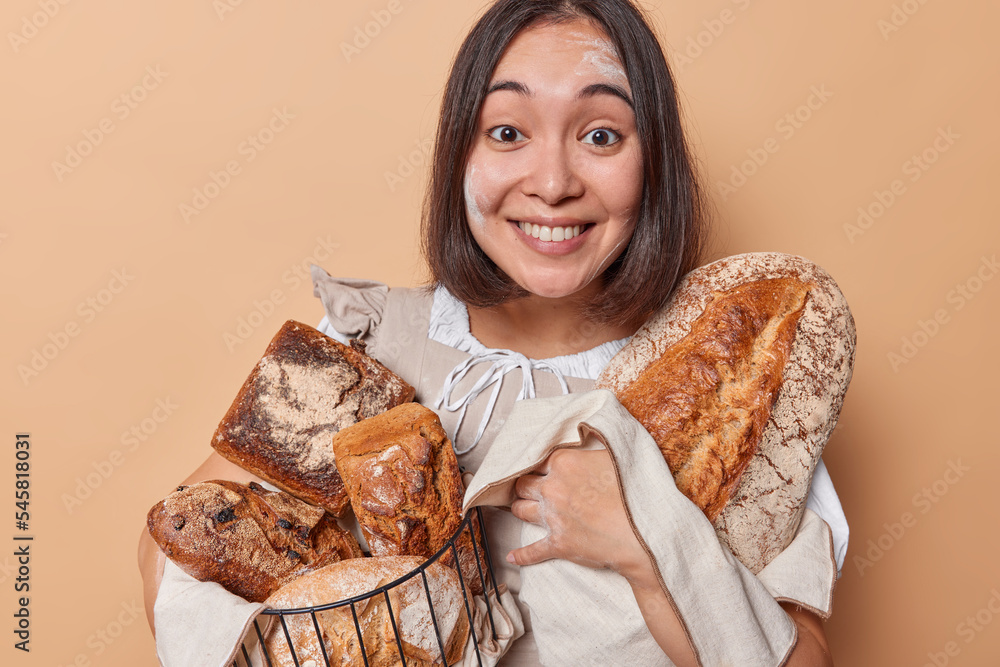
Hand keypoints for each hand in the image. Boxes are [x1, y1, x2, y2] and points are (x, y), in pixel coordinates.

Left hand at [507, 448, 647, 577]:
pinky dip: (522, 554)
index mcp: (564, 463)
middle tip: (528, 488)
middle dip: (525, 486)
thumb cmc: (635, 491)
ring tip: (521, 508)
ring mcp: (553, 517)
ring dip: (521, 508)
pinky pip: (532, 550)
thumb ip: (595, 446)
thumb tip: (589, 435)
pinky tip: (513, 556)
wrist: (645, 531)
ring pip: (521, 510)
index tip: (540, 470)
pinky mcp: (558, 543)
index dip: (540, 466)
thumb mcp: (616, 455)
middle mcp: (553, 488)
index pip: (538, 460)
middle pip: (523, 484)